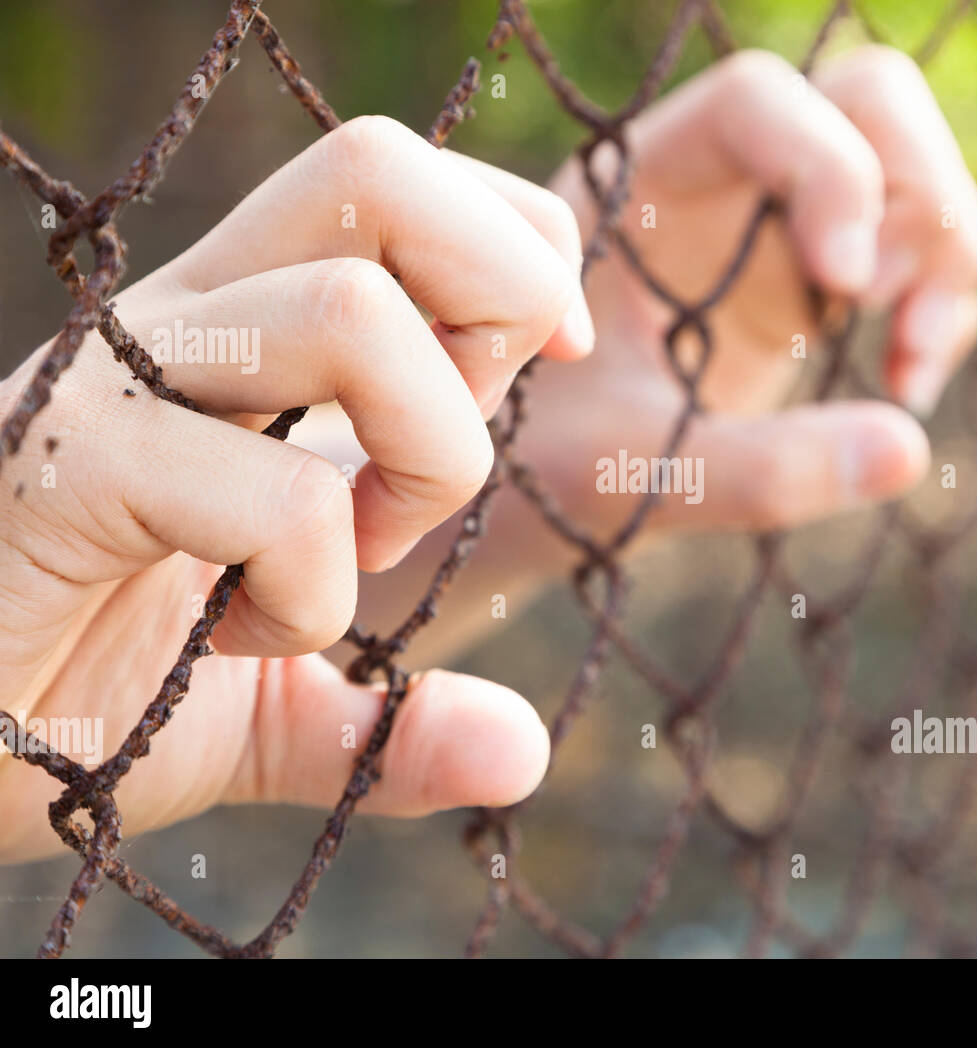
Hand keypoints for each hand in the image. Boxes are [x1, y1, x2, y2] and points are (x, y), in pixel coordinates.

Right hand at [0, 116, 589, 862]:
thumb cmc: (72, 701)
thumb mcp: (273, 709)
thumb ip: (398, 724)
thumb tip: (521, 755)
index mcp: (246, 340)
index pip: (405, 185)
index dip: (518, 247)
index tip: (554, 359)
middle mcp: (186, 330)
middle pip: (380, 170)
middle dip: (498, 294)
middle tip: (454, 449)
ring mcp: (122, 390)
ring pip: (352, 312)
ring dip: (423, 457)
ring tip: (358, 552)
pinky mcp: (68, 471)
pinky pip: (273, 492)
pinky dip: (308, 588)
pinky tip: (239, 634)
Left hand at [534, 46, 976, 533]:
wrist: (531, 488)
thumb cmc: (544, 465)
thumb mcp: (629, 473)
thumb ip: (757, 469)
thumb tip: (910, 451)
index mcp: (641, 185)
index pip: (756, 102)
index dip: (825, 166)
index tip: (845, 288)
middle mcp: (722, 185)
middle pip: (866, 101)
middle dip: (911, 192)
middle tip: (874, 304)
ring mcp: (779, 229)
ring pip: (913, 165)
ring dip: (947, 253)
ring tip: (908, 362)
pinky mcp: (815, 286)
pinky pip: (922, 253)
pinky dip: (944, 307)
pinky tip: (908, 387)